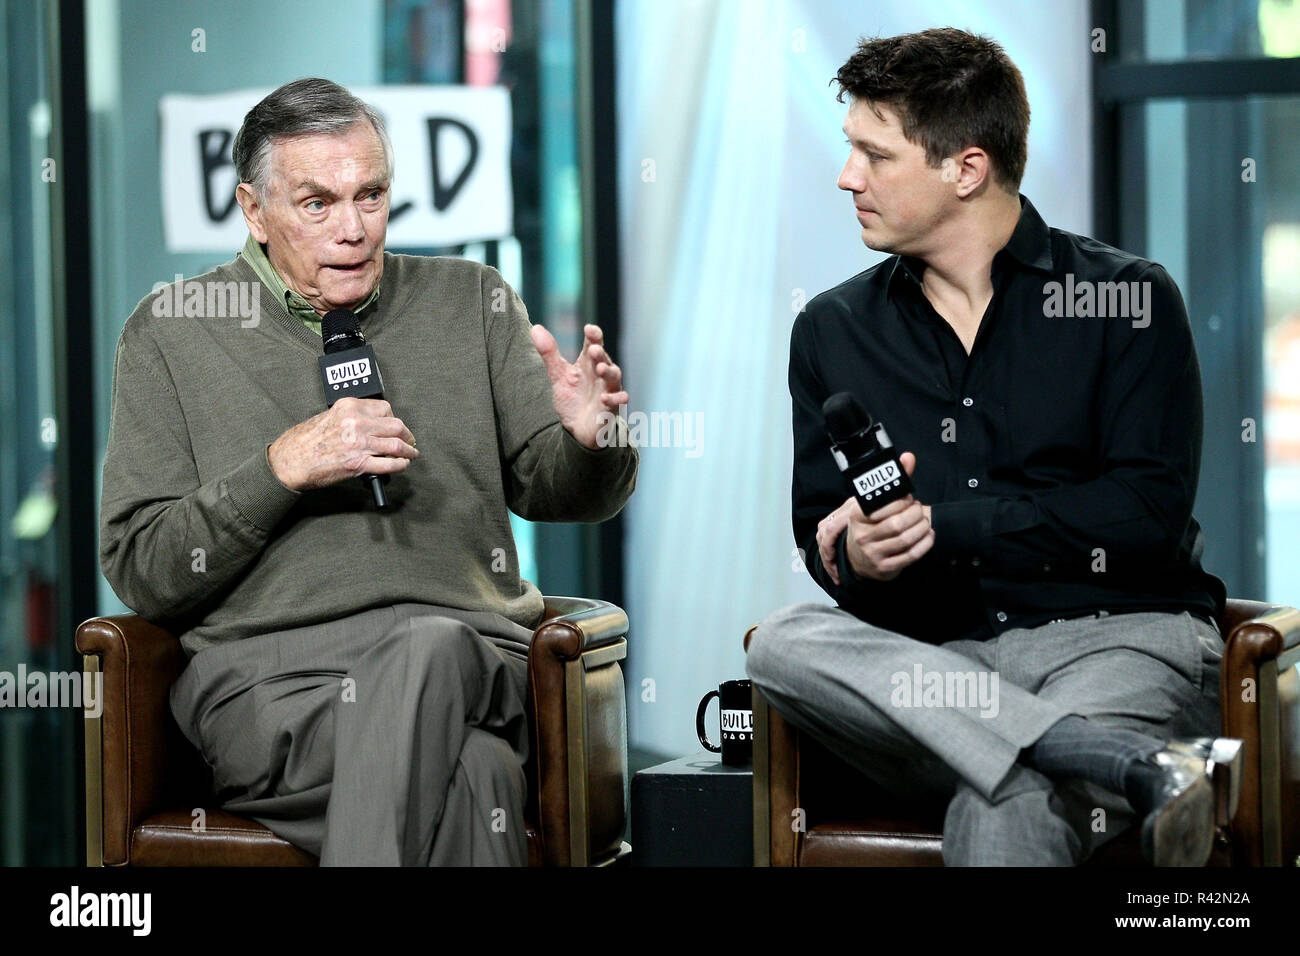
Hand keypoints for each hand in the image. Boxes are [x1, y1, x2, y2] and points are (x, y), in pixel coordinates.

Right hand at [268, 397, 417, 491]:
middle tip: (409, 440)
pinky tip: (402, 465)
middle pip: (396, 425)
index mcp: (349, 407)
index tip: (395, 425)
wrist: (290, 461)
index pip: (384, 408)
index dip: (393, 418)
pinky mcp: (359, 464)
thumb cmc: (305, 441)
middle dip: (406, 434)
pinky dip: (400, 465)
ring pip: (396, 445)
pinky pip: (389, 464)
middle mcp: (356, 423)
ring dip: (408, 451)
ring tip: (410, 454)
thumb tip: (372, 425)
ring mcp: (359, 443)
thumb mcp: (329, 417)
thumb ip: (351, 418)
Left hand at [531, 323, 628, 448]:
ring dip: (608, 372)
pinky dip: (614, 398)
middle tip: (593, 350)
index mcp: (588, 363)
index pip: (593, 344)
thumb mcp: (558, 375)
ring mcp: (608, 389)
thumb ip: (549, 353)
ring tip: (600, 369)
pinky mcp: (611, 407)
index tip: (589, 329)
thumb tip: (535, 328)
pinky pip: (618, 400)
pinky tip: (604, 398)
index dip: (594, 336)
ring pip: (614, 376)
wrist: (578, 427)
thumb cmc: (572, 399)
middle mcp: (601, 373)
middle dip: (600, 354)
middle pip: (604, 359)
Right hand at [818, 451, 933, 583]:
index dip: (903, 501)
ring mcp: (873, 553)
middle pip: (897, 524)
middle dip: (915, 515)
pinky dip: (925, 544)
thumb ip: (894, 480)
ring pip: (905, 539)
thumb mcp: (875, 504)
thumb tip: (909, 457)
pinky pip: (911, 555)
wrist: (857, 559)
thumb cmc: (870, 526)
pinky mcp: (885, 567)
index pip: (885, 506)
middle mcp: (862, 536)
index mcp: (857, 516)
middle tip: (919, 511)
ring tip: (924, 522)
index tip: (909, 499)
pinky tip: (928, 535)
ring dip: (922, 528)